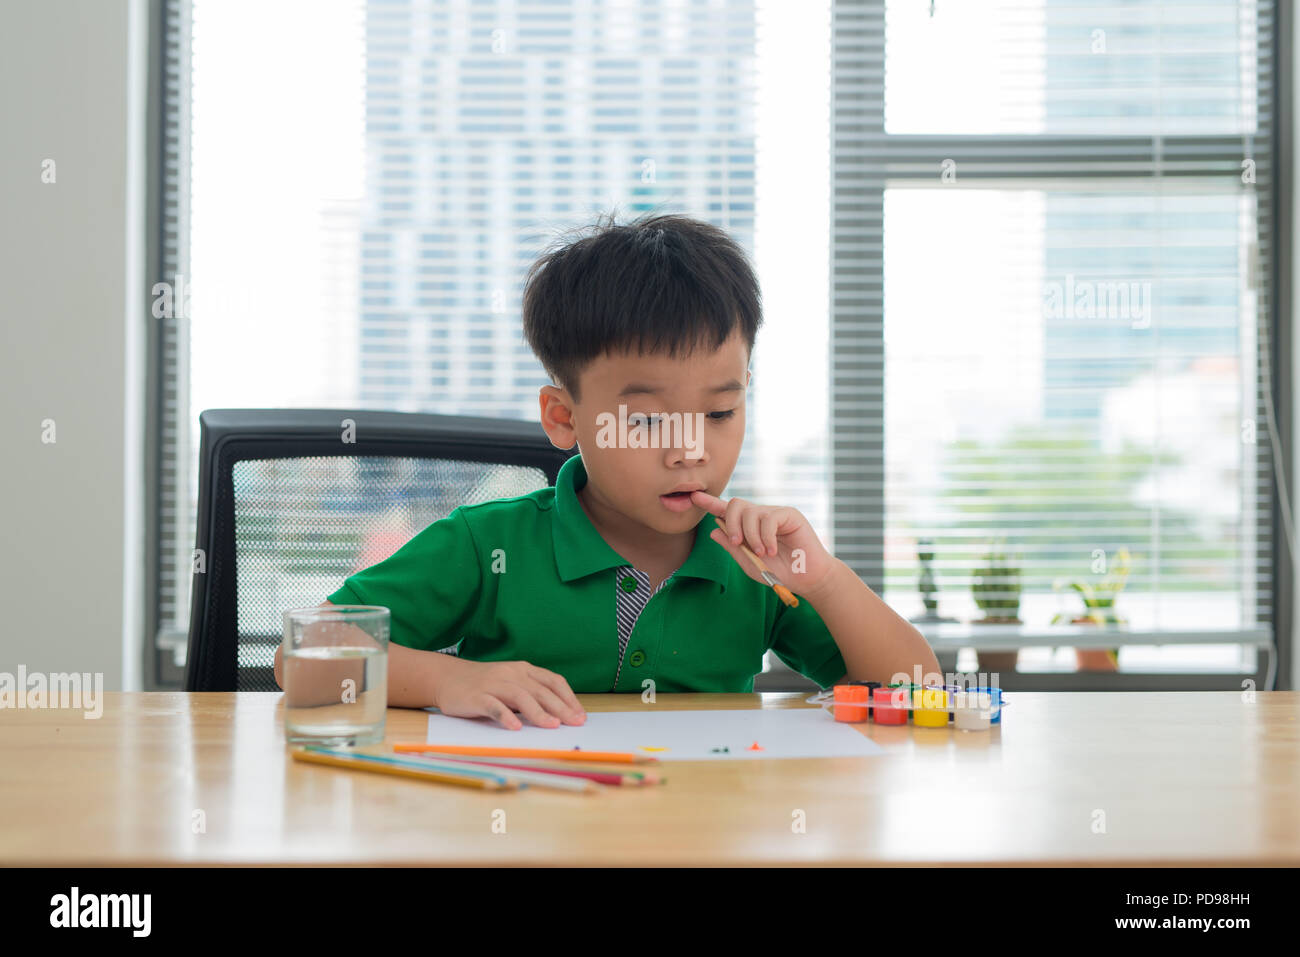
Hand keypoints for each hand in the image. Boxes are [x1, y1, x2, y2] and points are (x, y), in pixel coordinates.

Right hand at [435, 658, 586, 729]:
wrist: (447, 677)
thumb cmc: (484, 684)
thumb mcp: (511, 683)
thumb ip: (530, 693)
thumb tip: (559, 715)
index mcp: (523, 669)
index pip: (553, 681)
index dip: (569, 698)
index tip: (580, 715)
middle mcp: (511, 674)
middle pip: (541, 690)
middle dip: (561, 707)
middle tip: (575, 723)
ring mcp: (493, 684)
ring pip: (521, 697)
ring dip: (539, 712)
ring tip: (552, 726)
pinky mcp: (476, 697)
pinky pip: (494, 706)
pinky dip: (506, 717)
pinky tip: (516, 728)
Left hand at [689, 491, 840, 600]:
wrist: (806, 578)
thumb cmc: (779, 572)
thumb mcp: (749, 564)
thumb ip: (733, 548)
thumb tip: (713, 531)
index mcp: (747, 527)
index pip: (725, 511)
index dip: (710, 503)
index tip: (693, 497)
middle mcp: (759, 516)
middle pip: (735, 504)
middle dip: (730, 523)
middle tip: (738, 542)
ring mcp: (774, 513)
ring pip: (750, 512)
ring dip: (752, 536)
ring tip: (762, 554)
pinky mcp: (788, 514)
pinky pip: (768, 519)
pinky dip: (766, 537)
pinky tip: (771, 551)